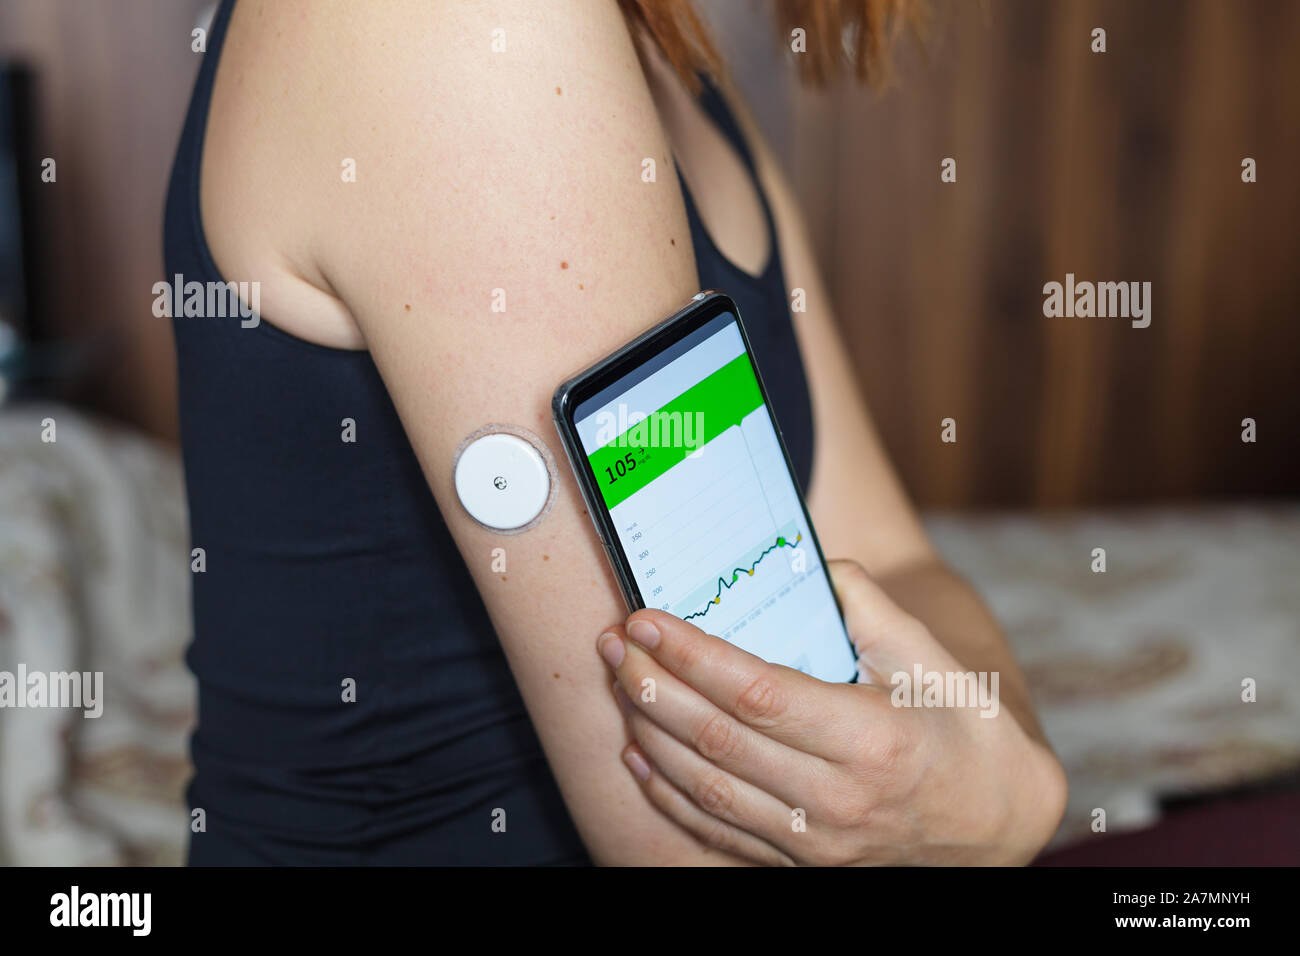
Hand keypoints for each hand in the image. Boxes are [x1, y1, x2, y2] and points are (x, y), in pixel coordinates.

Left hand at [596, 560, 1067, 864]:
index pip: (756, 692)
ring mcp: (816, 842)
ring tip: (619, 682)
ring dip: (650, 731)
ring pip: (706, 787)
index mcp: (871, 738)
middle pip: (718, 739)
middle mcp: (837, 799)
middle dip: (652, 685)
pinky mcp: (802, 864)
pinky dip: (668, 792)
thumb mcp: (934, 659)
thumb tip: (806, 565)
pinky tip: (640, 752)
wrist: (998, 824)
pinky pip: (717, 831)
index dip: (692, 655)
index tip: (648, 620)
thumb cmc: (965, 729)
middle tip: (614, 643)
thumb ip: (868, 606)